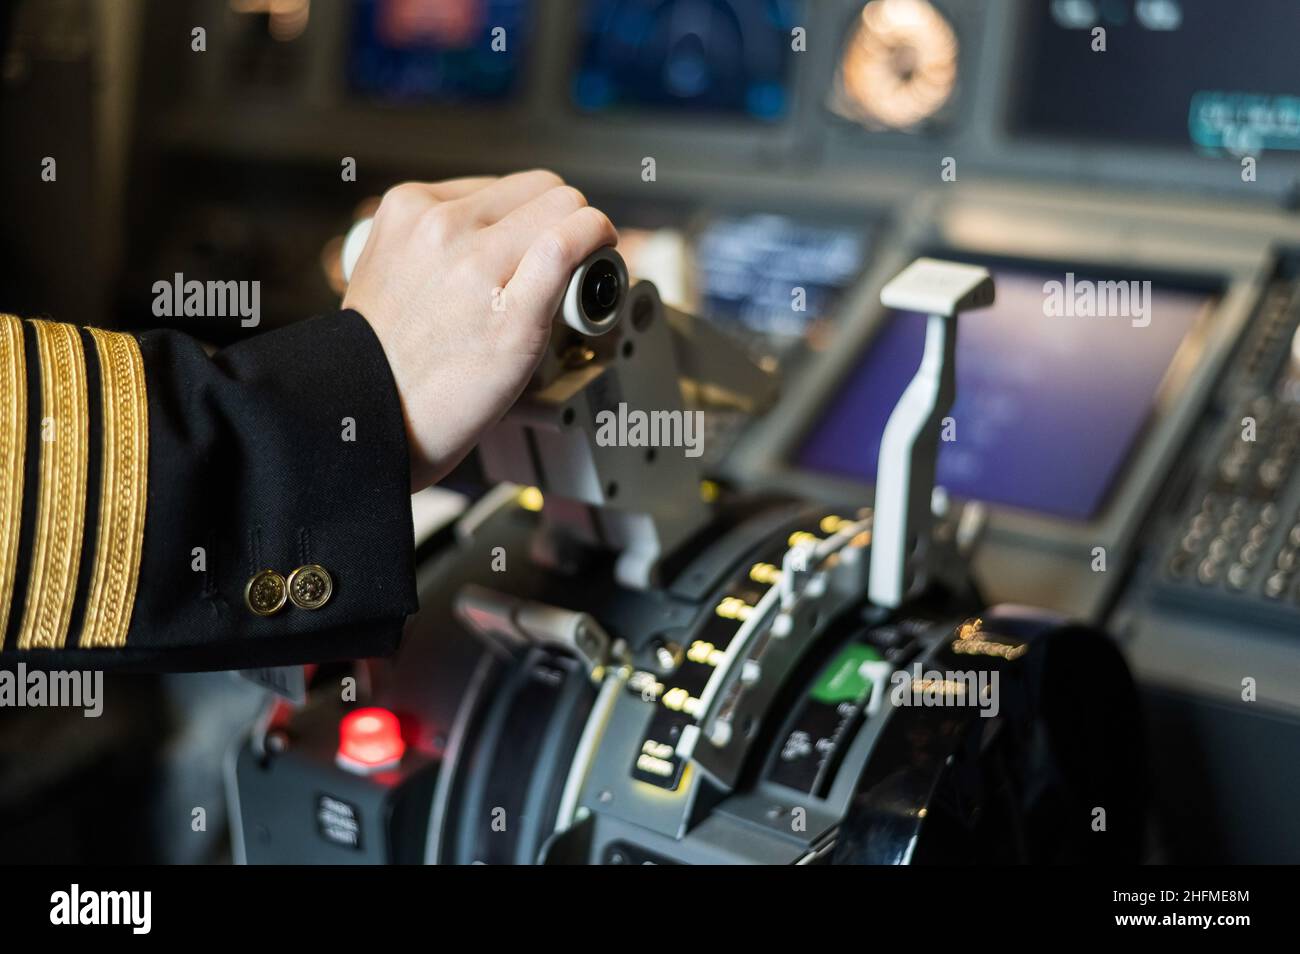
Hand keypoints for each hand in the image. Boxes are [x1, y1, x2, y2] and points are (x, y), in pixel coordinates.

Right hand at [342, 170, 618, 489]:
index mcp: (409, 209)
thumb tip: (496, 235)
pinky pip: (571, 246)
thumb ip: (434, 244)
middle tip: (565, 262)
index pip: (504, 187)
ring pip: (566, 208)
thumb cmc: (385, 361)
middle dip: (561, 221)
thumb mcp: (389, 270)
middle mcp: (442, 227)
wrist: (376, 420)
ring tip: (578, 273)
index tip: (535, 247)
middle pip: (543, 189)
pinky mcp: (513, 310)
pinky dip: (597, 245)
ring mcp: (478, 266)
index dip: (530, 218)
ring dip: (584, 236)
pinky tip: (600, 261)